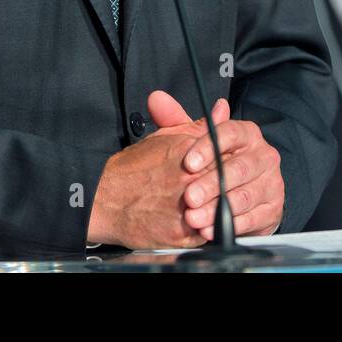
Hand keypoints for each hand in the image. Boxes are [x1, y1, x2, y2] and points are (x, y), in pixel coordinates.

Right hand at [85, 91, 231, 247]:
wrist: (105, 200)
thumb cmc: (133, 169)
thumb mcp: (166, 137)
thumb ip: (199, 125)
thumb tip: (222, 108)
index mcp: (189, 151)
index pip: (230, 151)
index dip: (235, 158)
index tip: (233, 162)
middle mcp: (190, 178)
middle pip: (231, 179)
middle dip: (234, 182)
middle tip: (231, 185)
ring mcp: (187, 206)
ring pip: (224, 206)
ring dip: (225, 205)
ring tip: (218, 204)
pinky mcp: (183, 232)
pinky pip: (212, 231)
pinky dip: (214, 227)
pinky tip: (208, 220)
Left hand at [155, 91, 285, 240]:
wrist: (242, 196)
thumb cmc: (214, 164)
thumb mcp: (193, 141)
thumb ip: (175, 121)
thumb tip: (157, 99)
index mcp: (246, 133)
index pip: (229, 133)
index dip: (209, 147)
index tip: (188, 163)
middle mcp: (264, 155)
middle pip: (238, 167)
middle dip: (211, 184)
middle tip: (189, 197)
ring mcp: (271, 182)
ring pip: (244, 196)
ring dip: (218, 209)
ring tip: (194, 218)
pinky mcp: (273, 209)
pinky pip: (252, 219)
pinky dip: (230, 226)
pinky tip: (209, 231)